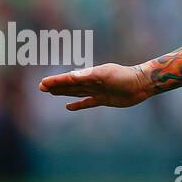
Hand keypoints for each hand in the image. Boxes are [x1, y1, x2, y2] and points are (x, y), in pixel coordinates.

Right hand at [38, 63, 153, 109]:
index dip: (56, 81)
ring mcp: (97, 91)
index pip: (68, 78)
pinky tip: (69, 107)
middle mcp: (91, 82)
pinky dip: (78, 104)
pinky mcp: (104, 100)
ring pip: (76, 92)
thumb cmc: (124, 76)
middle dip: (56, 86)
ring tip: (51, 93)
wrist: (140, 84)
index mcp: (89, 75)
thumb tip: (71, 76)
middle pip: (70, 85)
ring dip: (63, 93)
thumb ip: (88, 75)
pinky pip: (87, 103)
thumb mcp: (105, 74)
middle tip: (41, 87)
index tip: (43, 83)